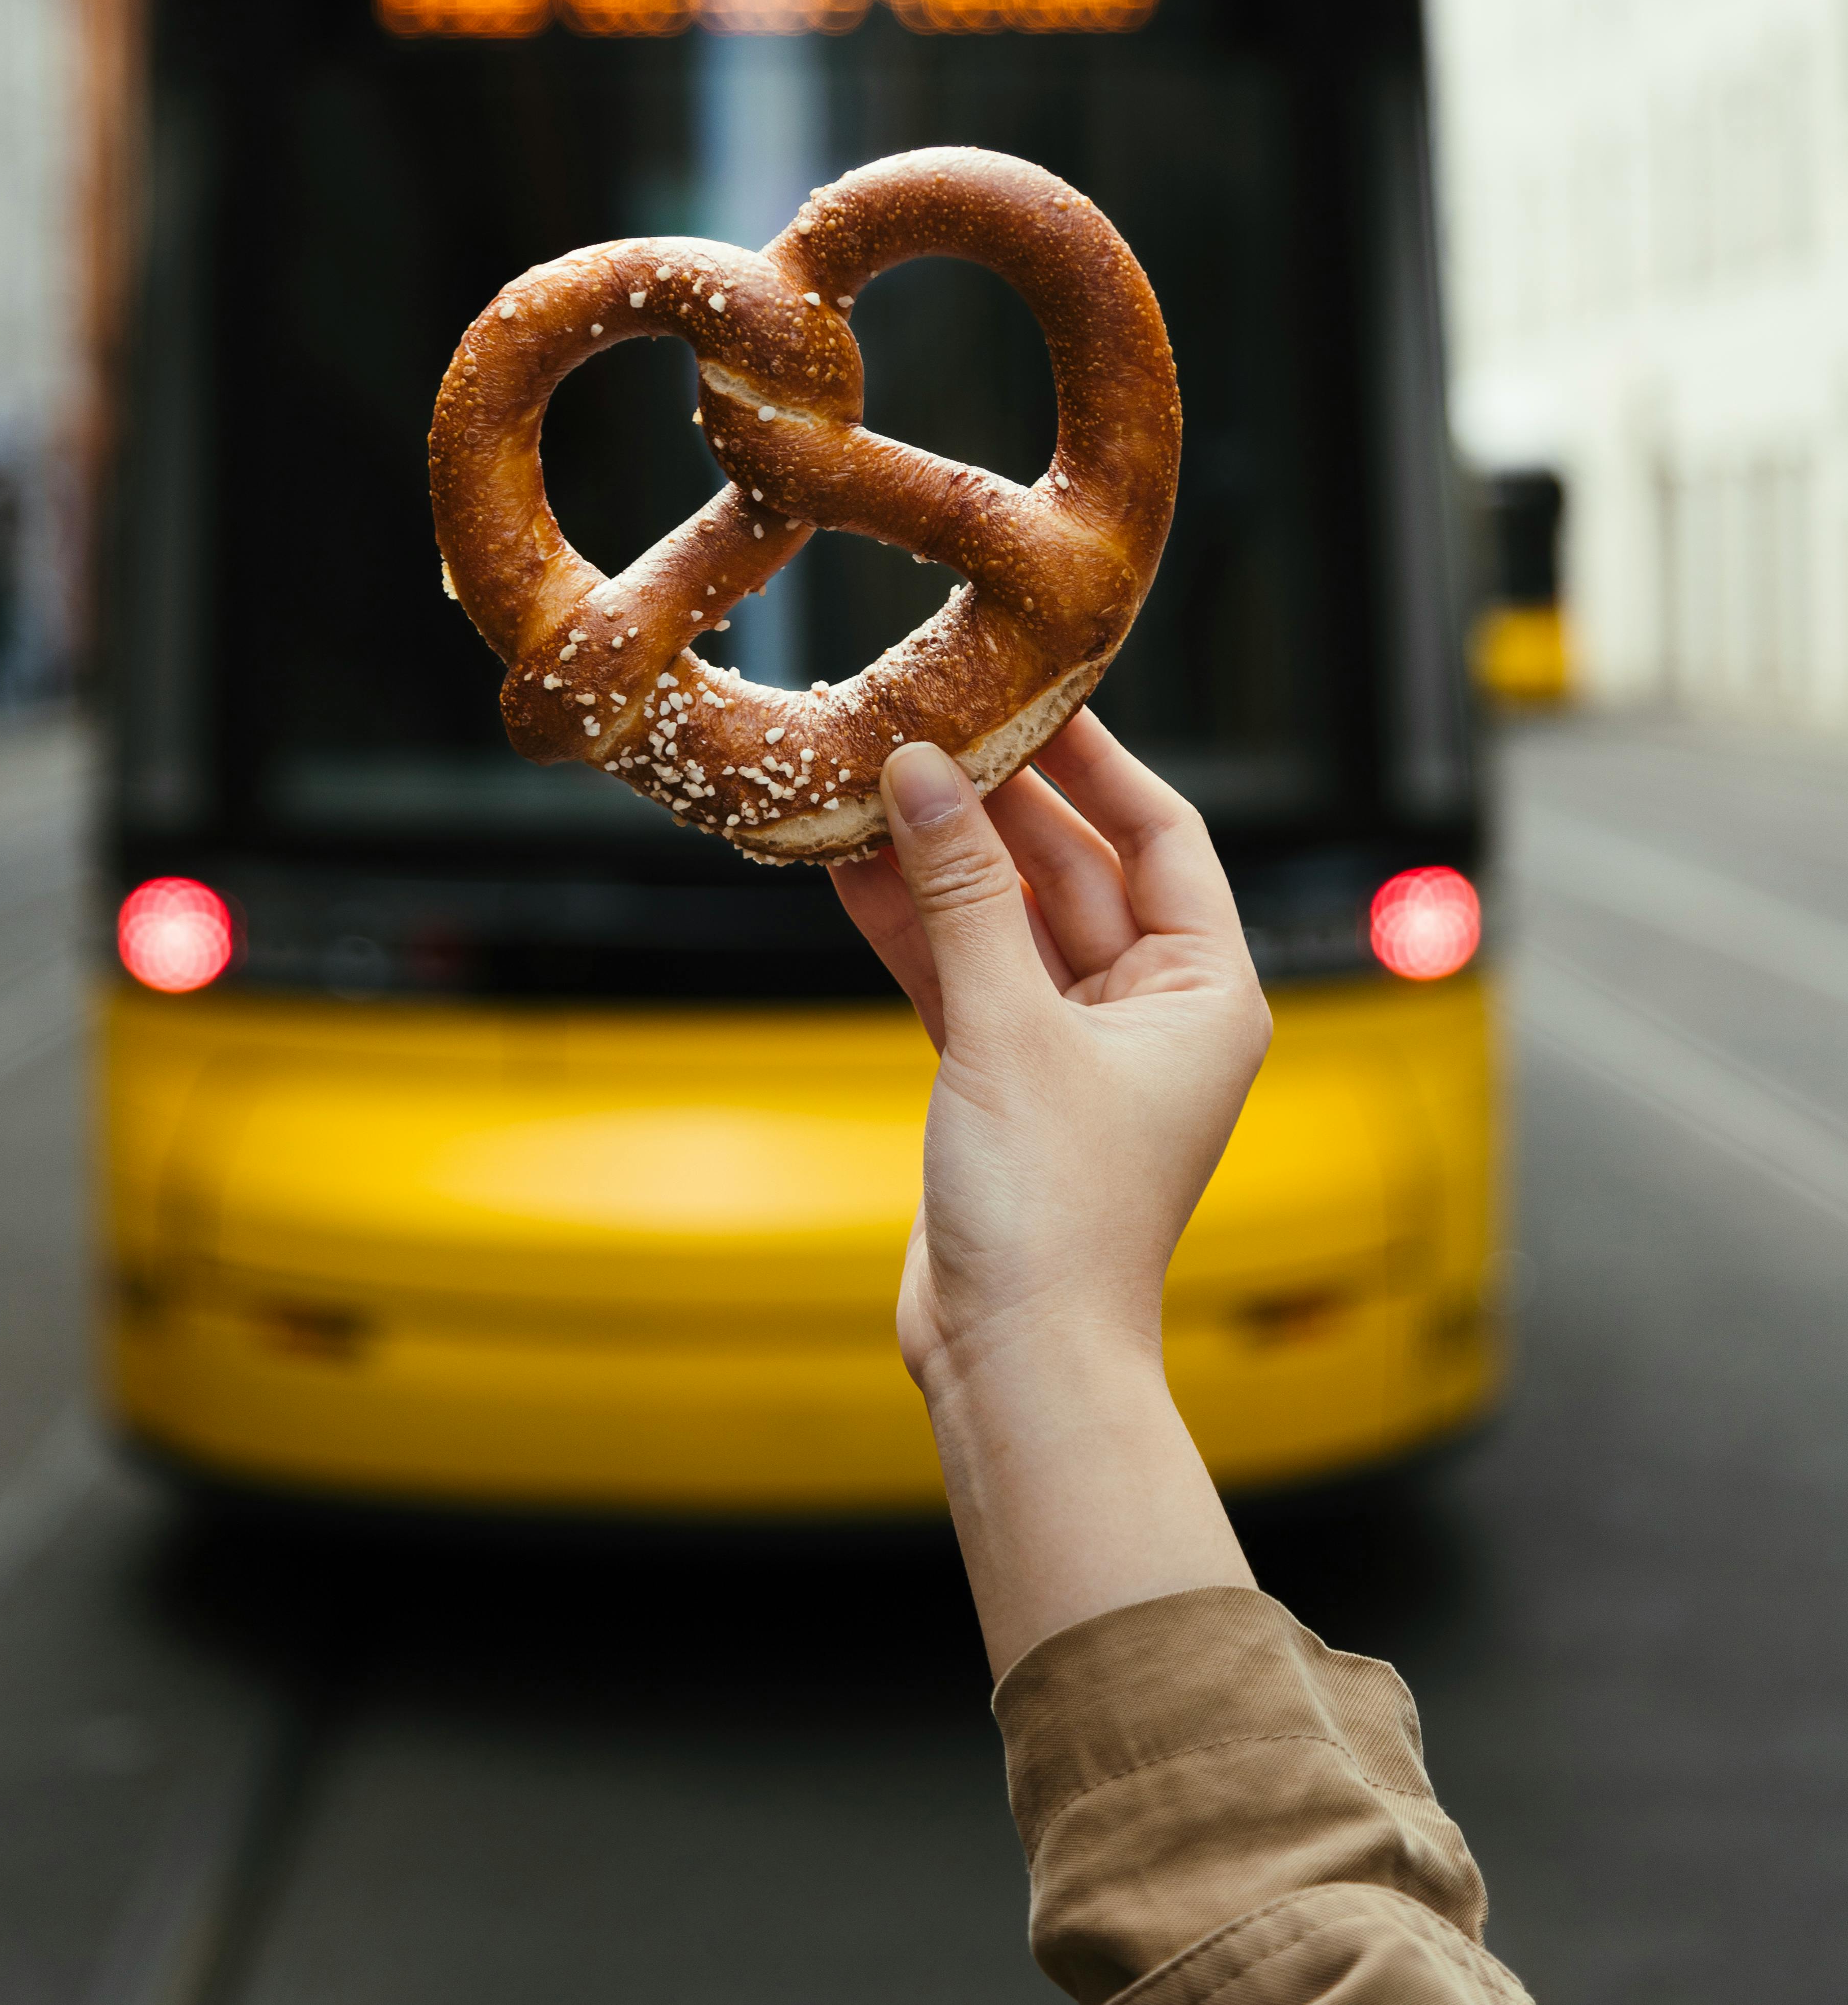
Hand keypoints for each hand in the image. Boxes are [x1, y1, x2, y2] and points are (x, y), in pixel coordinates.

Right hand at [830, 711, 1272, 1674]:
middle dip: (994, 804)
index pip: (1162, 834)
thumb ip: (962, 892)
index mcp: (1205, 993)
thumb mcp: (1006, 1026)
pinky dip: (913, 926)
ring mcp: (1077, 1047)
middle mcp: (1152, 1012)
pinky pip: (963, 973)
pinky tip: (851, 866)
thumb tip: (924, 770)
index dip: (1097, 760)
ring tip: (867, 782)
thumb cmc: (1056, 1214)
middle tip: (922, 727)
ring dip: (940, 859)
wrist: (1017, 1364)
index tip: (1031, 693)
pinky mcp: (1007, 1081)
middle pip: (1074, 868)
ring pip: (1005, 919)